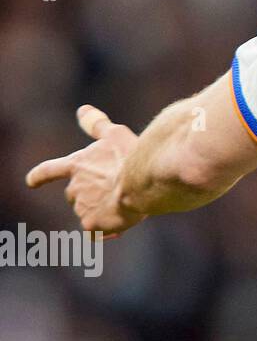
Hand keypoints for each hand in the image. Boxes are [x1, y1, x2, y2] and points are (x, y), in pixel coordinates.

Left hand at [25, 104, 146, 235]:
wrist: (141, 181)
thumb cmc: (130, 156)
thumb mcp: (115, 135)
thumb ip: (97, 124)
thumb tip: (82, 109)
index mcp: (77, 165)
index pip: (50, 170)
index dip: (40, 176)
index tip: (31, 182)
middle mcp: (74, 187)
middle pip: (75, 195)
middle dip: (91, 196)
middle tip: (116, 192)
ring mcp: (81, 206)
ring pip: (89, 213)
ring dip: (103, 212)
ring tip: (126, 205)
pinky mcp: (91, 224)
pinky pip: (97, 231)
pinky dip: (107, 229)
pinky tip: (122, 225)